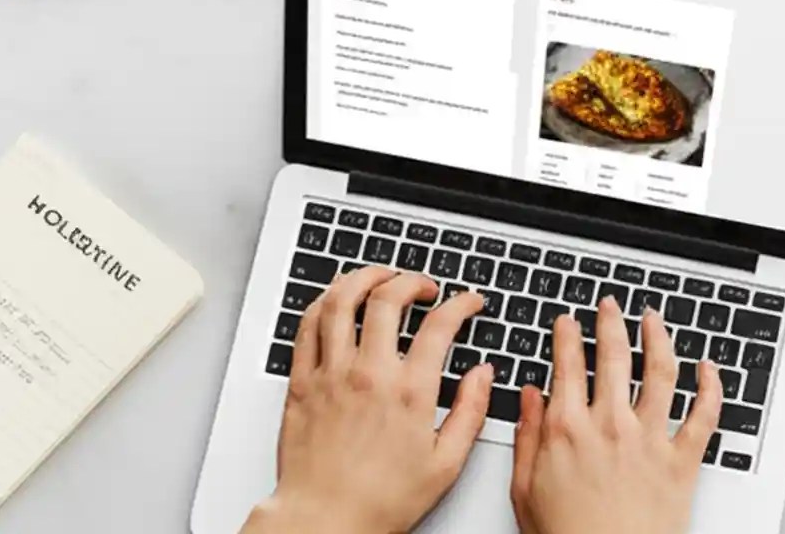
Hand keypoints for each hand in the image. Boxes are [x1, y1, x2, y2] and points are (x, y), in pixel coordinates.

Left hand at [241, 267, 492, 533]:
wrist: (324, 520)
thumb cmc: (380, 501)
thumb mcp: (445, 464)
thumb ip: (470, 412)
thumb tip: (483, 375)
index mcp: (410, 393)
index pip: (440, 325)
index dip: (461, 303)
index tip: (468, 302)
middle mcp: (369, 375)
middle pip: (388, 298)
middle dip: (411, 279)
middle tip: (423, 285)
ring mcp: (331, 375)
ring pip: (342, 301)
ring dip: (364, 277)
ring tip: (379, 275)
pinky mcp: (301, 383)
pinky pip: (307, 327)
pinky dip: (323, 303)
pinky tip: (336, 300)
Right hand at [510, 296, 721, 533]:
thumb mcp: (525, 490)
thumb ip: (527, 436)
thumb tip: (528, 396)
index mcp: (567, 430)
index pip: (567, 365)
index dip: (567, 336)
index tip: (568, 322)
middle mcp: (610, 425)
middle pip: (613, 356)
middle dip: (611, 322)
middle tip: (611, 305)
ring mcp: (650, 439)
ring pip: (659, 371)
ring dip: (657, 336)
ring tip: (654, 319)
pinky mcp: (682, 461)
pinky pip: (704, 415)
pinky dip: (711, 386)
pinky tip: (708, 367)